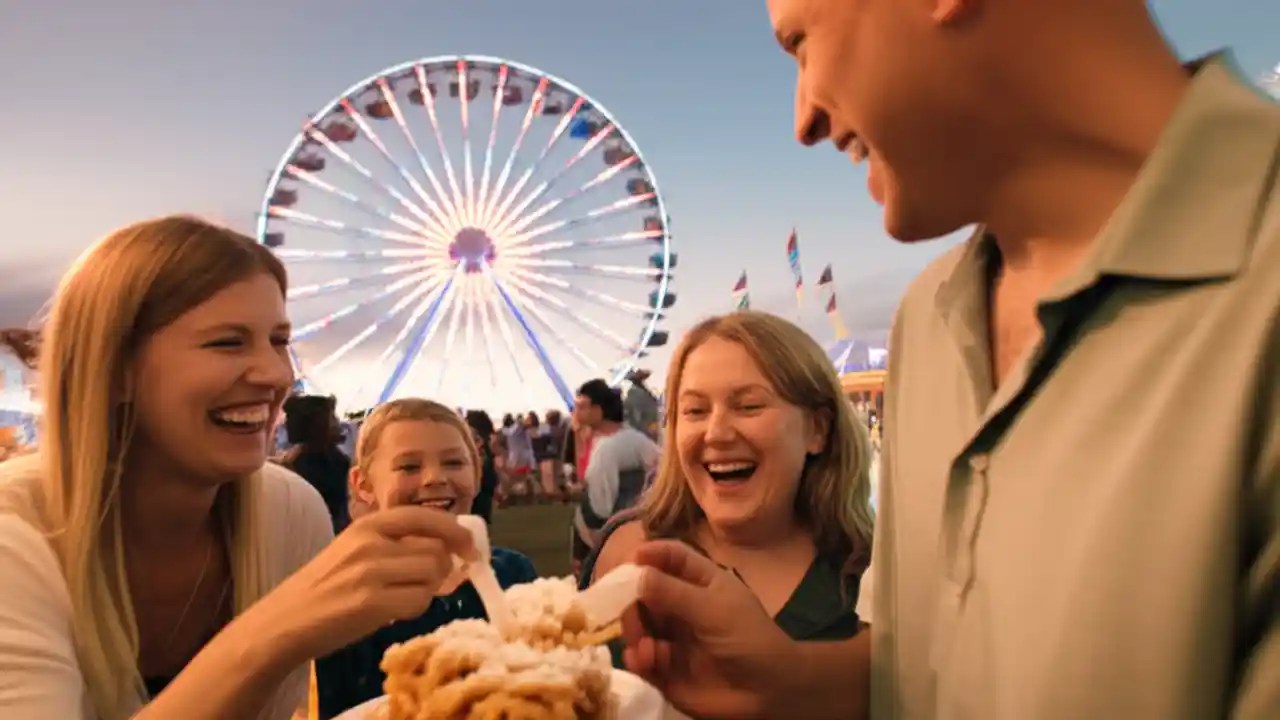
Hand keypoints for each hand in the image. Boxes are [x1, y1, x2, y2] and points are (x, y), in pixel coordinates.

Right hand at [252, 505, 475, 662]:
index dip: (455, 530)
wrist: (284, 622)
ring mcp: (371, 572)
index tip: (470, 546)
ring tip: (404, 597)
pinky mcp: (371, 603)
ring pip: (432, 575)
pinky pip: (419, 601)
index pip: (425, 516)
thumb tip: (450, 550)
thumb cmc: (324, 587)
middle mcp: (371, 542)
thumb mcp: (355, 550)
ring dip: (429, 590)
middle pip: (437, 549)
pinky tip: (393, 613)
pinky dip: (415, 609)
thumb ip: (396, 545)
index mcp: (368, 524)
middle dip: (442, 569)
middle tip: (429, 583)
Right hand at [622, 540, 797, 718]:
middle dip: (632, 599)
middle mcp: (683, 608)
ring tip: (644, 646)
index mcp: (701, 583)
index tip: (632, 560)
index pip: (671, 558)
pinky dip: (638, 658)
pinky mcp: (667, 670)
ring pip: (639, 627)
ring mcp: (674, 639)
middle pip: (645, 593)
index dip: (651, 554)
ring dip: (634, 632)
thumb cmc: (748, 639)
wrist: (769, 691)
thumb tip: (637, 574)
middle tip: (630, 611)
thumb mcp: (713, 610)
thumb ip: (673, 593)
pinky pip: (642, 660)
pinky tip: (643, 661)